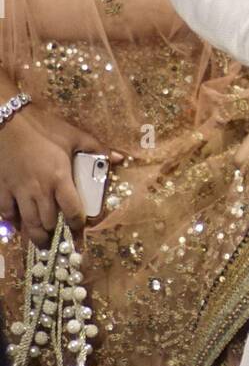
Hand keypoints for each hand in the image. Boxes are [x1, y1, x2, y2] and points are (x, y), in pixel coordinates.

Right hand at [0, 106, 120, 248]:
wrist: (8, 120)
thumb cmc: (43, 127)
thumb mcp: (73, 135)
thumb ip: (97, 149)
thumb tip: (119, 158)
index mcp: (59, 178)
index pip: (72, 211)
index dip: (77, 225)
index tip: (80, 231)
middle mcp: (39, 190)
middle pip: (48, 223)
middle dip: (55, 235)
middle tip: (60, 243)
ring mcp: (18, 192)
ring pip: (28, 223)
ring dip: (36, 236)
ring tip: (42, 244)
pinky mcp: (1, 189)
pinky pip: (6, 214)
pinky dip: (13, 223)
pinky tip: (18, 226)